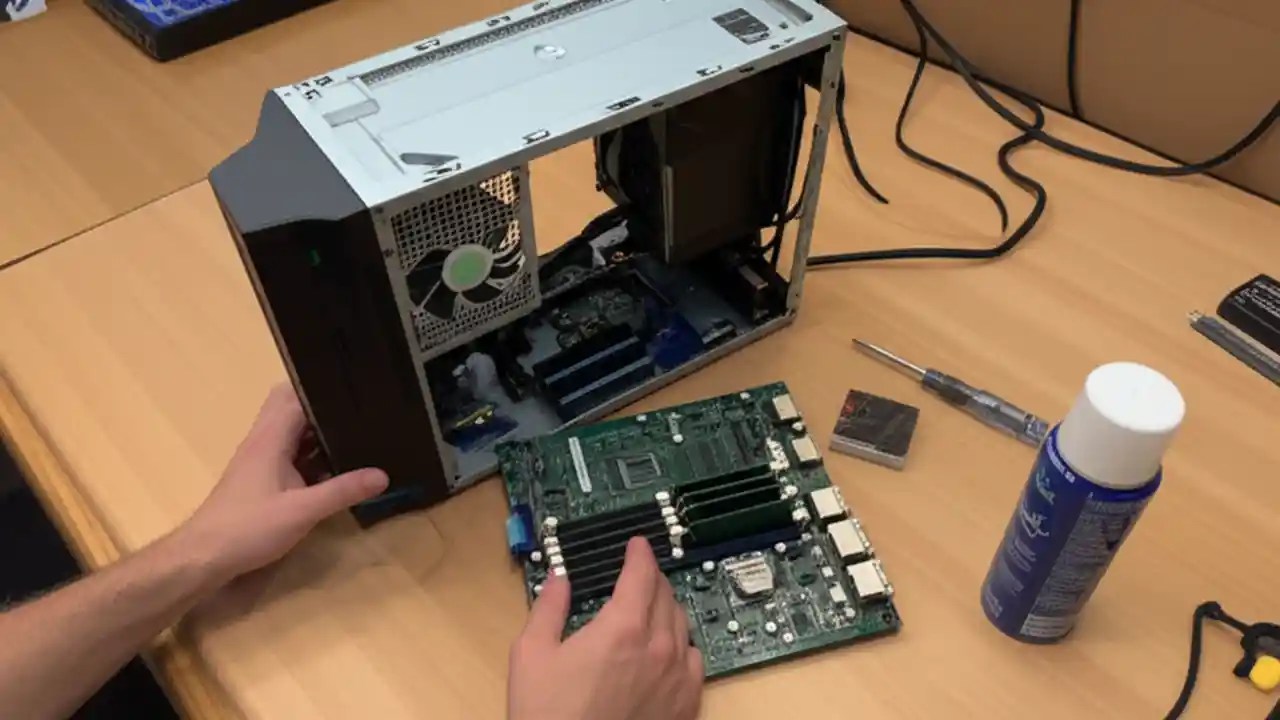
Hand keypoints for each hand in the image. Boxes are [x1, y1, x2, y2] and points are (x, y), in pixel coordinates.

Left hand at [177, 384, 388, 586]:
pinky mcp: (261, 477)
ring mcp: (260, 459)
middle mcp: (263, 441)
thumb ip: (342, 491)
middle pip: (290, 406)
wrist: (204, 557)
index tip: (357, 388)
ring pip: (292, 431)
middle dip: (322, 406)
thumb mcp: (302, 511)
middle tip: (358, 410)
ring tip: (357, 431)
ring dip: (318, 431)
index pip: (296, 396)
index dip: (325, 388)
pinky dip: (311, 453)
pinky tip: (336, 466)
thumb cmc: (249, 528)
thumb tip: (383, 475)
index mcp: (270, 438)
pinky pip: (290, 453)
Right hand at [508, 537, 703, 719]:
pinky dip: (683, 645)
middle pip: (665, 596)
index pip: (640, 574)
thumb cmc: (547, 715)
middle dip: (652, 578)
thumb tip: (560, 579)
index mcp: (621, 628)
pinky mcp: (686, 706)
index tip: (637, 545)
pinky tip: (671, 648)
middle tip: (639, 573)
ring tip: (653, 607)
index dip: (639, 554)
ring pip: (683, 626)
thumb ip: (548, 608)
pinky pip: (696, 661)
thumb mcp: (531, 654)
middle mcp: (658, 647)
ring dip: (668, 608)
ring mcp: (678, 678)